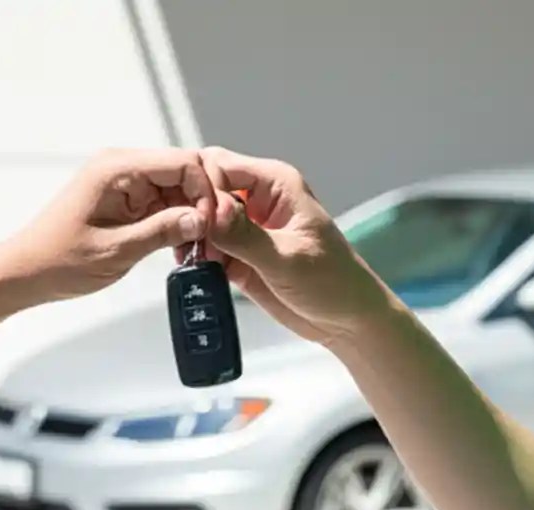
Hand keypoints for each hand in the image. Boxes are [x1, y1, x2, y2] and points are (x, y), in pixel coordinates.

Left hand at [1, 148, 214, 301]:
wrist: (28, 271)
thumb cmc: (57, 259)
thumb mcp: (116, 250)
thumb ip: (161, 232)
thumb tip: (200, 219)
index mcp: (116, 169)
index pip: (182, 162)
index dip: (205, 191)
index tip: (210, 224)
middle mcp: (123, 168)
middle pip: (185, 172)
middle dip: (202, 204)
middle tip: (209, 238)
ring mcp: (127, 183)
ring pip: (180, 190)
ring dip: (192, 216)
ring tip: (196, 246)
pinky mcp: (129, 200)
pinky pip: (167, 203)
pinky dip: (179, 223)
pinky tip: (181, 245)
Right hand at [192, 147, 399, 345]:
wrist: (347, 320)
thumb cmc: (333, 283)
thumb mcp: (288, 259)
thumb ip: (246, 236)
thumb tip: (211, 211)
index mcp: (276, 183)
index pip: (221, 165)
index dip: (202, 189)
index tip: (196, 221)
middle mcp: (258, 198)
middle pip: (206, 187)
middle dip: (191, 211)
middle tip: (186, 240)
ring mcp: (247, 227)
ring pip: (202, 218)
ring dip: (192, 236)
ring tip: (189, 258)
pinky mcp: (239, 254)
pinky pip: (207, 246)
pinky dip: (197, 256)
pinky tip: (195, 270)